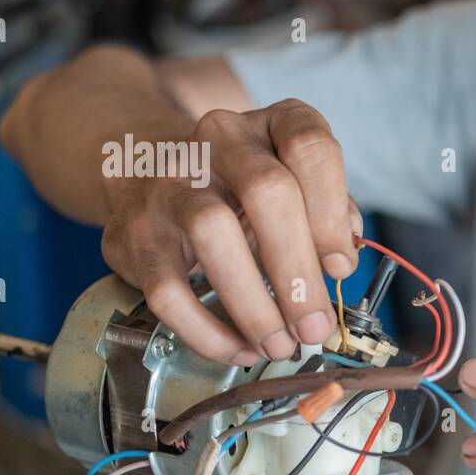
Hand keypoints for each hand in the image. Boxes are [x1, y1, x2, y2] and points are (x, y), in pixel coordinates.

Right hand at [99, 98, 359, 364]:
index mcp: (271, 126)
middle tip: (315, 326)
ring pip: (213, 232)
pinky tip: (237, 348)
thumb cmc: (242, 190)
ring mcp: (171, 180)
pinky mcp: (133, 230)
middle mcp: (220, 140)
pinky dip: (207, 330)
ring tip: (279, 343)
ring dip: (254, 303)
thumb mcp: (294, 190)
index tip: (340, 267)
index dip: (331, 213)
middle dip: (298, 271)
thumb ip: (328, 219)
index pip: (310, 148)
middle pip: (267, 191)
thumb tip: (341, 262)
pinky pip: (168, 288)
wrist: (150, 170)